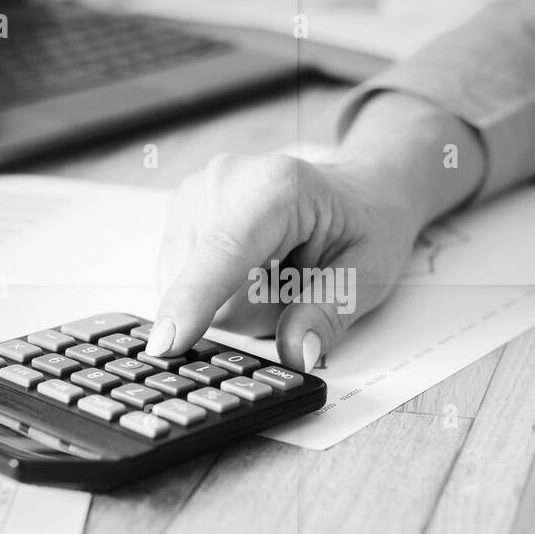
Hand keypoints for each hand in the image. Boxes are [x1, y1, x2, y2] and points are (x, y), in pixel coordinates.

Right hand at [146, 152, 420, 372]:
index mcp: (278, 187)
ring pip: (191, 294)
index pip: (225, 250)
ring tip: (276, 273)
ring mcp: (192, 196)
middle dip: (252, 310)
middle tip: (296, 283)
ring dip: (234, 303)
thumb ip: (329, 313)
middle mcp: (223, 181)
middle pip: (211, 290)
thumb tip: (296, 352)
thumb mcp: (367, 274)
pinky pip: (180, 285)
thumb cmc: (363, 227)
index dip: (195, 298)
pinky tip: (249, 270)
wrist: (356, 194)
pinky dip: (216, 293)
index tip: (168, 343)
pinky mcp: (176, 216)